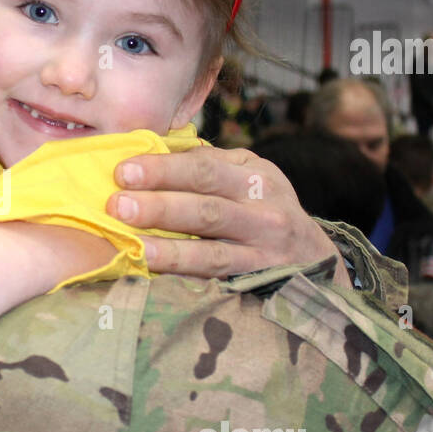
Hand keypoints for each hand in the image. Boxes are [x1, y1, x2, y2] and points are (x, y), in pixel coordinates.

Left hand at [109, 145, 349, 284]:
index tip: (123, 171)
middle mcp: (263, 212)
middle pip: (206, 207)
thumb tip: (148, 151)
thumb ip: (206, 164)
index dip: (162, 169)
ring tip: (136, 244)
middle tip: (118, 206)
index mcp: (254, 176)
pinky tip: (158, 273)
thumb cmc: (262, 208)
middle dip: (159, 206)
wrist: (314, 257)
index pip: (204, 168)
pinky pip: (218, 279)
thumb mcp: (247, 176)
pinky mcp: (259, 281)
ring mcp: (264, 250)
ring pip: (213, 249)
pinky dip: (186, 275)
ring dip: (170, 248)